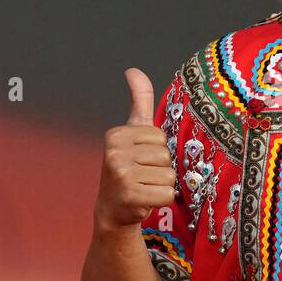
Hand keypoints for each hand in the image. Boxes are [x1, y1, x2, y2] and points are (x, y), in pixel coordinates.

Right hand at [92, 67, 176, 236]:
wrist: (112, 209)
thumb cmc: (128, 168)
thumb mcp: (132, 132)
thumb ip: (139, 101)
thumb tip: (133, 70)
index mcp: (117, 134)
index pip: (161, 137)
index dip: (157, 151)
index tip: (140, 160)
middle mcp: (114, 151)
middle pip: (166, 156)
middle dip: (160, 169)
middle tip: (142, 177)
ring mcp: (120, 174)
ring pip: (169, 176)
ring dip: (161, 186)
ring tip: (144, 188)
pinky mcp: (130, 195)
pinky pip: (167, 194)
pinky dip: (161, 201)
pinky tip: (144, 201)